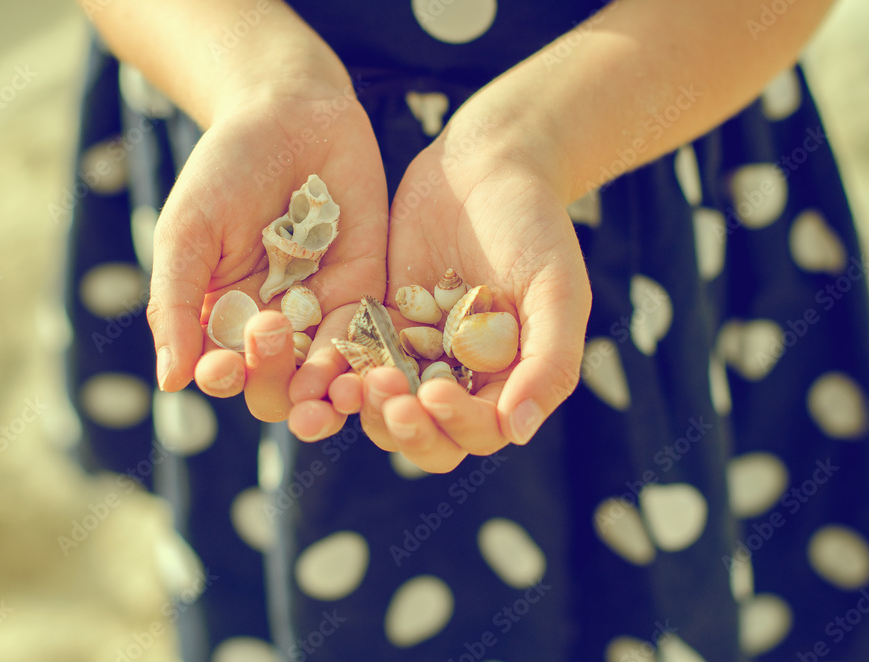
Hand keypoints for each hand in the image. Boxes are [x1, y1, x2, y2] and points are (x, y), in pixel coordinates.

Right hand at [146, 79, 387, 425]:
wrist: (290, 115)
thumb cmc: (225, 169)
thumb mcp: (187, 232)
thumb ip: (177, 303)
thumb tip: (169, 382)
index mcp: (223, 321)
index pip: (223, 372)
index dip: (223, 379)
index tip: (221, 367)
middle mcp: (273, 327)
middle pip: (277, 388)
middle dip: (273, 380)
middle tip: (269, 334)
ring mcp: (322, 312)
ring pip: (324, 377)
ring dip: (324, 393)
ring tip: (324, 398)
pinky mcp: (365, 292)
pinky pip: (368, 338)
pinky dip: (367, 361)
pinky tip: (367, 373)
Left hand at [349, 112, 591, 472]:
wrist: (486, 165)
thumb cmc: (535, 226)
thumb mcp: (557, 290)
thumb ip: (550, 362)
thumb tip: (517, 431)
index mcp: (507, 380)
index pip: (481, 431)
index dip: (457, 425)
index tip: (435, 394)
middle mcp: (460, 378)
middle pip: (428, 437)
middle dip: (406, 429)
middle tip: (387, 397)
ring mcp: (414, 353)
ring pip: (383, 408)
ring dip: (367, 407)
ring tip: (353, 384)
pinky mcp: (376, 325)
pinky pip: (352, 361)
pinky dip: (338, 370)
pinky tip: (323, 363)